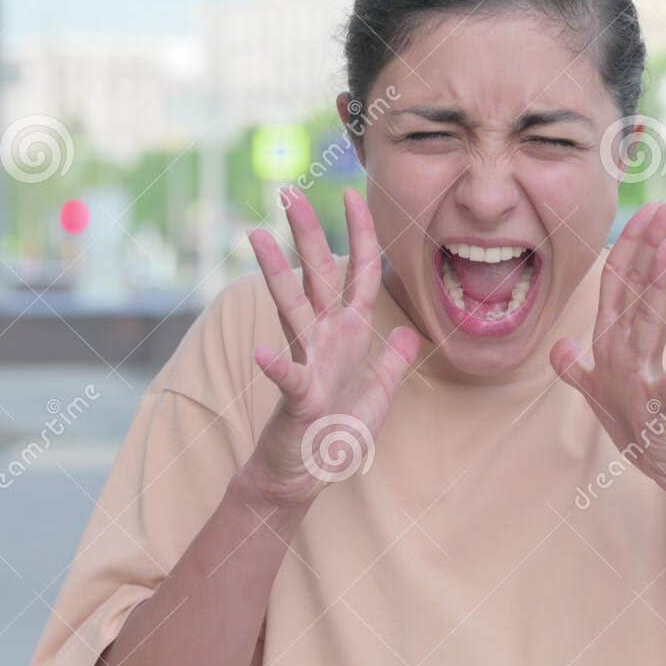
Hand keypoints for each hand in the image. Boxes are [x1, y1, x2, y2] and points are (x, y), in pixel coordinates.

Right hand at [243, 187, 420, 507]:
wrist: (305, 474)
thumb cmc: (337, 434)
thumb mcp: (378, 395)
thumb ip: (391, 361)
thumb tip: (408, 332)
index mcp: (347, 334)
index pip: (359, 275)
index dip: (361, 236)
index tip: (352, 195)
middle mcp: (324, 339)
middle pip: (316, 275)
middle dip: (307, 232)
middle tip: (288, 191)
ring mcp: (307, 364)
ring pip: (292, 309)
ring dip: (276, 273)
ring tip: (257, 236)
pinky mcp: (298, 399)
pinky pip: (288, 379)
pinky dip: (277, 367)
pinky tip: (263, 354)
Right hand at [551, 202, 665, 501]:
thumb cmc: (638, 425)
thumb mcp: (602, 392)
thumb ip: (578, 366)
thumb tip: (560, 344)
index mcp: (610, 342)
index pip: (617, 281)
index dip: (634, 242)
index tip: (656, 207)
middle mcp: (617, 356)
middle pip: (632, 290)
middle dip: (648, 246)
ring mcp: (635, 383)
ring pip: (646, 325)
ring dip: (657, 288)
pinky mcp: (657, 415)